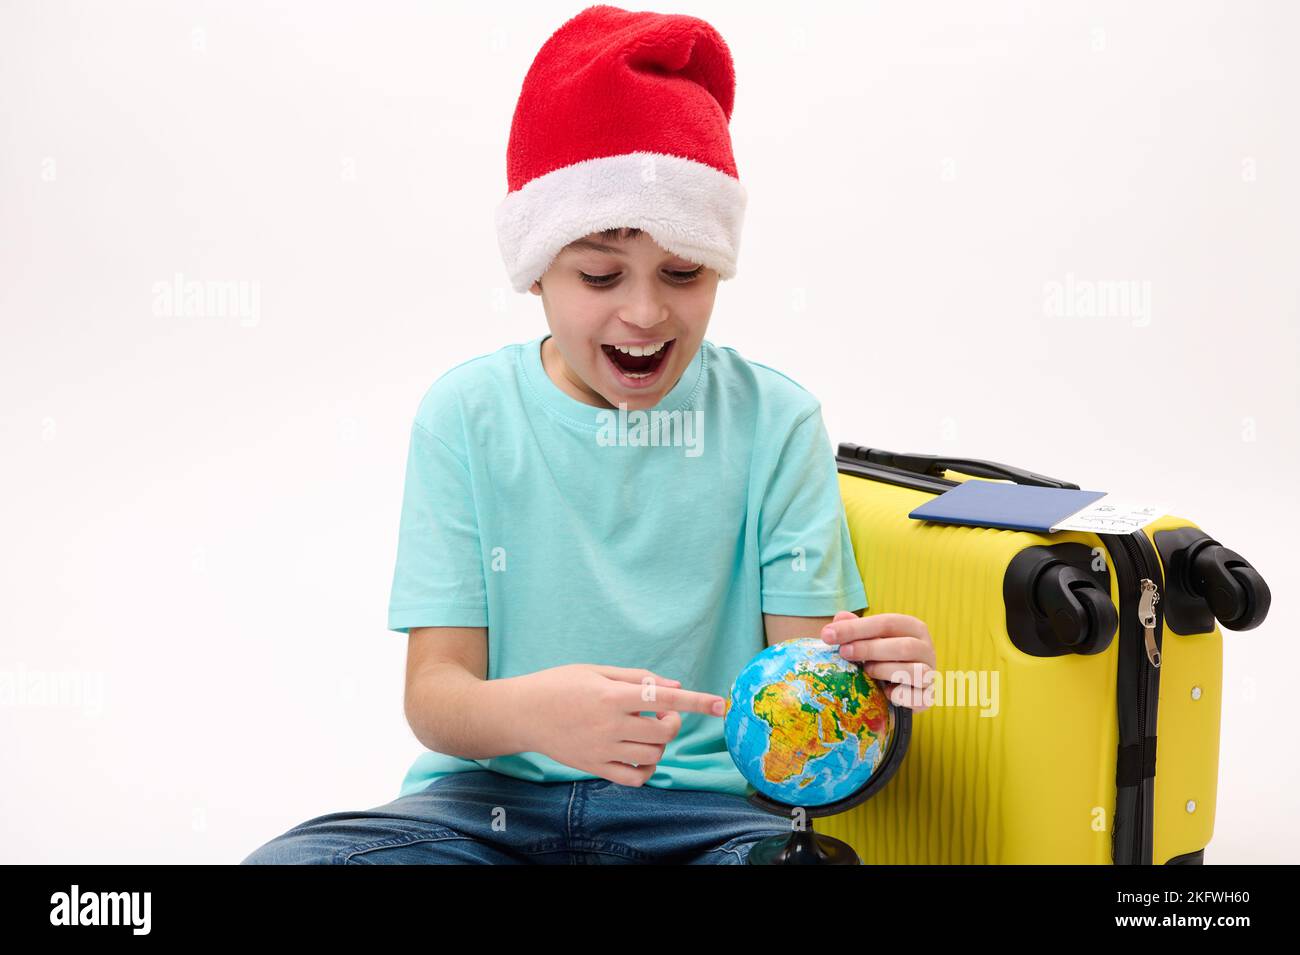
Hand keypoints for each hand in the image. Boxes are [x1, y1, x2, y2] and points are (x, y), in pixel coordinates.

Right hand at [518, 663, 726, 786]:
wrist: (522, 713)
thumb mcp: (597, 671)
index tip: (722, 704)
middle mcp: (610, 724)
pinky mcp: (595, 767)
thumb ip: (638, 678)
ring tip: (643, 731)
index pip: (666, 699)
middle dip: (672, 722)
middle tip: (659, 714)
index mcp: (612, 695)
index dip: (697, 702)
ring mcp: (603, 750)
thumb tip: (675, 686)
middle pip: (665, 732)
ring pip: (653, 756)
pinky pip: (635, 778)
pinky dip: (647, 768)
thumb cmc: (559, 684)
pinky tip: (639, 753)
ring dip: (659, 744)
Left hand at [819, 611, 936, 710]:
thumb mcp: (869, 638)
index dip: (856, 628)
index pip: (886, 623)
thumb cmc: (882, 656)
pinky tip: (885, 692)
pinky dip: (899, 695)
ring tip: (866, 671)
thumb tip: (839, 617)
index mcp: (912, 627)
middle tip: (843, 652)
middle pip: (902, 646)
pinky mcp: (928, 697)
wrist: (902, 685)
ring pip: (914, 671)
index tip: (828, 635)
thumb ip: (856, 628)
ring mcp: (930, 673)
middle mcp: (926, 648)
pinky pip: (917, 698)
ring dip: (884, 670)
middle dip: (869, 648)